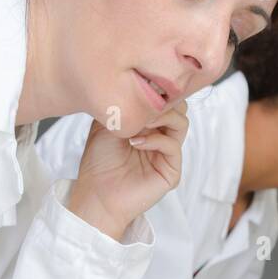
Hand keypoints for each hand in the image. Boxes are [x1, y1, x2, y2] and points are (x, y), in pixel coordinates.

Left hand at [66, 99, 188, 240]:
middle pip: (180, 107)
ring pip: (182, 123)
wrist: (96, 193)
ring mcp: (167, 154)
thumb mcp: (107, 122)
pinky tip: (135, 143)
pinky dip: (155, 140)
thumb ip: (124, 103)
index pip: (166, 100)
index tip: (140, 87)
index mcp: (149, 125)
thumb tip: (139, 85)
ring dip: (160, 117)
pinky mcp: (171, 171)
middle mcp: (161, 137)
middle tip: (141, 105)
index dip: (157, 90)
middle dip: (163, 101)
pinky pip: (173, 147)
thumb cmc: (98, 162)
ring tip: (138, 124)